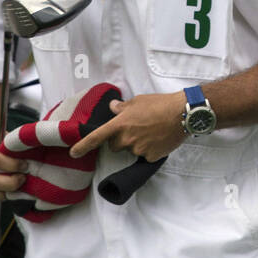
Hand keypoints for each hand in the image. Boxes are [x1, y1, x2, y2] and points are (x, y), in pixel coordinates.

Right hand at [0, 133, 25, 201]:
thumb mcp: (3, 137)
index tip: (26, 165)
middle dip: (12, 182)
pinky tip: (16, 189)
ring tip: (21, 184)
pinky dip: (6, 194)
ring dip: (9, 191)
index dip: (14, 165)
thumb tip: (31, 160)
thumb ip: (12, 148)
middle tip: (24, 178)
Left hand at [70, 93, 186, 161]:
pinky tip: (160, 139)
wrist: (183, 113)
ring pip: (132, 150)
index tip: (74, 153)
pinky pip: (146, 155)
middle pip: (116, 146)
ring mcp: (138, 149)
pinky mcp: (151, 156)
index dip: (83, 146)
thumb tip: (113, 107)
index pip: (96, 138)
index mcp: (120, 125)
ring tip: (153, 131)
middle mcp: (126, 139)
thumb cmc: (160, 104)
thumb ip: (122, 107)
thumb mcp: (138, 101)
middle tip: (137, 129)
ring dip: (138, 143)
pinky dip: (151, 149)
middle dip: (122, 140)